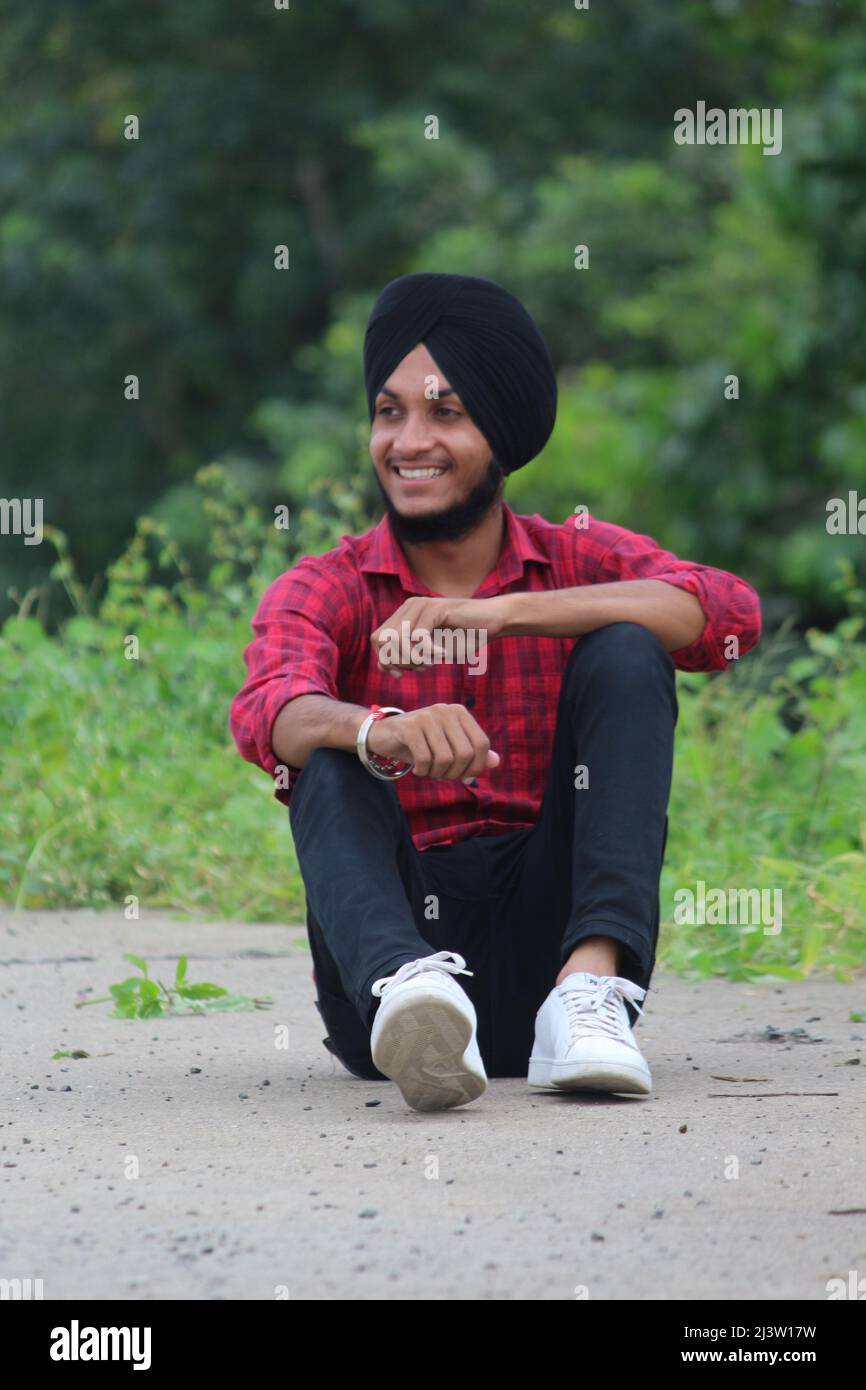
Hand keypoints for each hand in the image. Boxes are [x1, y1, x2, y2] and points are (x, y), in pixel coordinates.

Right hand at [366, 703, 500, 781]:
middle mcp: (445, 710)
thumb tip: (496, 762)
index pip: (482, 743)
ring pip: (445, 758)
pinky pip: (425, 759)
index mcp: (460, 712)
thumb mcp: (448, 749)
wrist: (383, 735)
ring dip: (437, 774)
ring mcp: (427, 716)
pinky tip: (417, 770)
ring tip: (429, 772)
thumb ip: (473, 754)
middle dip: (455, 773)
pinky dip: (423, 771)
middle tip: (441, 776)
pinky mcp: (409, 726)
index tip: (463, 776)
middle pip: (465, 753)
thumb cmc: (421, 743)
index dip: (476, 766)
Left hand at [370, 596, 510, 676]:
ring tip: (430, 662)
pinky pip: (418, 638)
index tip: (400, 674)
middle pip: (383, 640)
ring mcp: (421, 605)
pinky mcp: (435, 609)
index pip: (377, 639)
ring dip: (413, 659)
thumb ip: (406, 657)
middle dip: (399, 661)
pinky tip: (441, 655)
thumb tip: (382, 666)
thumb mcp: (430, 652)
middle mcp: (409, 606)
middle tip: (420, 668)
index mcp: (405, 615)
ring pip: (398, 640)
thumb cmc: (463, 637)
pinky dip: (428, 653)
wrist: (492, 623)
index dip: (384, 660)